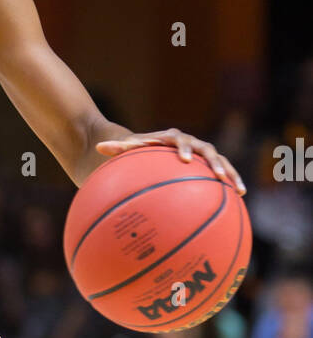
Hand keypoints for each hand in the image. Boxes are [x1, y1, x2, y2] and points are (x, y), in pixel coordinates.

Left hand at [96, 128, 245, 194]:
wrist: (148, 148)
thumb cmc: (135, 151)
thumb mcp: (126, 150)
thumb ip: (116, 149)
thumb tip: (98, 147)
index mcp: (171, 138)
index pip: (179, 140)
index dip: (184, 148)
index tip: (186, 160)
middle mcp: (190, 144)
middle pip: (207, 150)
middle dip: (214, 162)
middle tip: (218, 175)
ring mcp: (201, 155)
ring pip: (220, 162)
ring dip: (230, 174)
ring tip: (238, 189)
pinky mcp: (206, 167)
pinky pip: (221, 176)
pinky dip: (230, 184)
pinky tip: (239, 199)